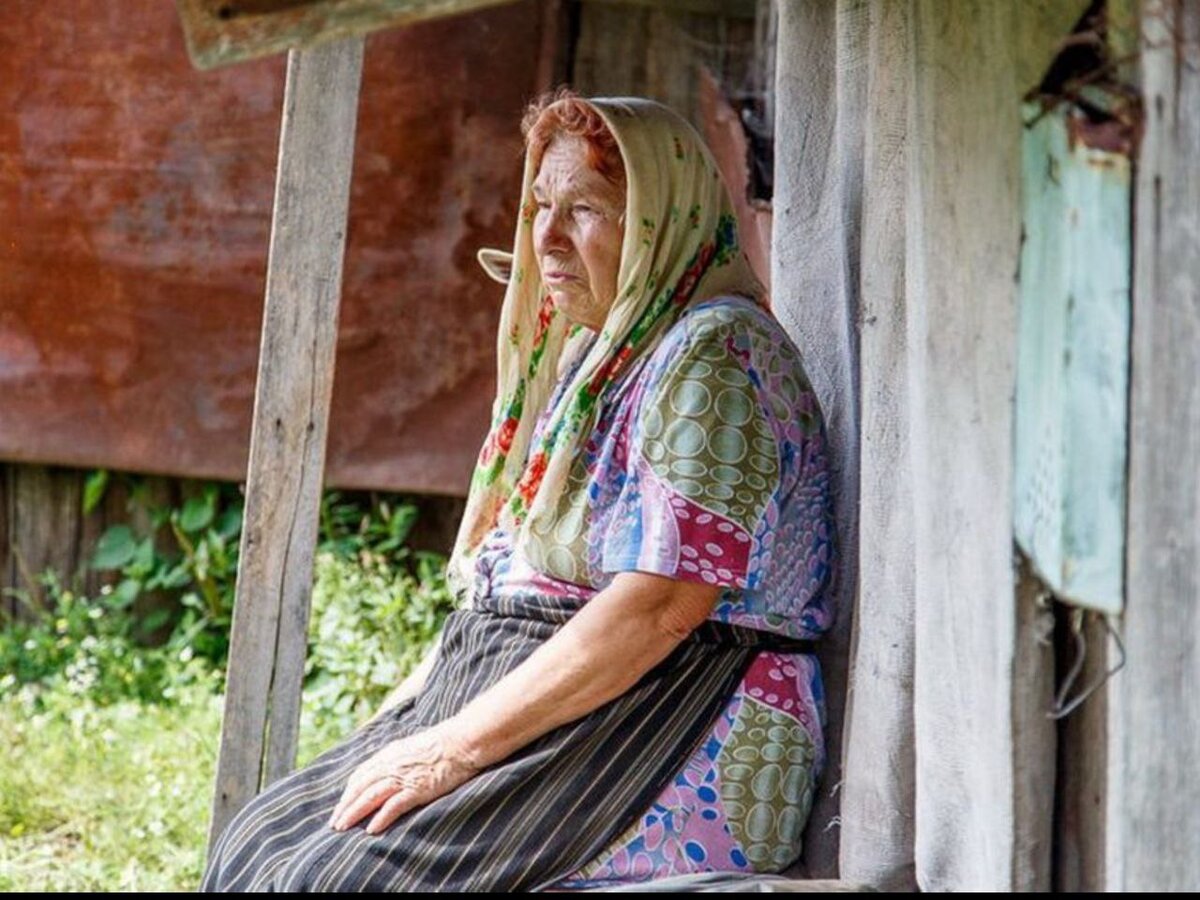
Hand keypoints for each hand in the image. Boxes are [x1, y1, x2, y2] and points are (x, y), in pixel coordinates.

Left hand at [328, 722, 480, 834]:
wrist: (462, 741)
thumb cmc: (442, 745)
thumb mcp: (412, 747)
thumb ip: (397, 759)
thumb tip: (387, 771)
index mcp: (389, 754)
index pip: (361, 774)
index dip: (349, 792)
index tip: (342, 806)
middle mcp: (391, 765)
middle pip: (360, 787)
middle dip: (345, 806)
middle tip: (334, 824)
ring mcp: (404, 777)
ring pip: (370, 795)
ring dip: (354, 812)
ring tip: (343, 828)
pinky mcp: (418, 788)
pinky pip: (394, 805)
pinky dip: (381, 817)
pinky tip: (371, 829)